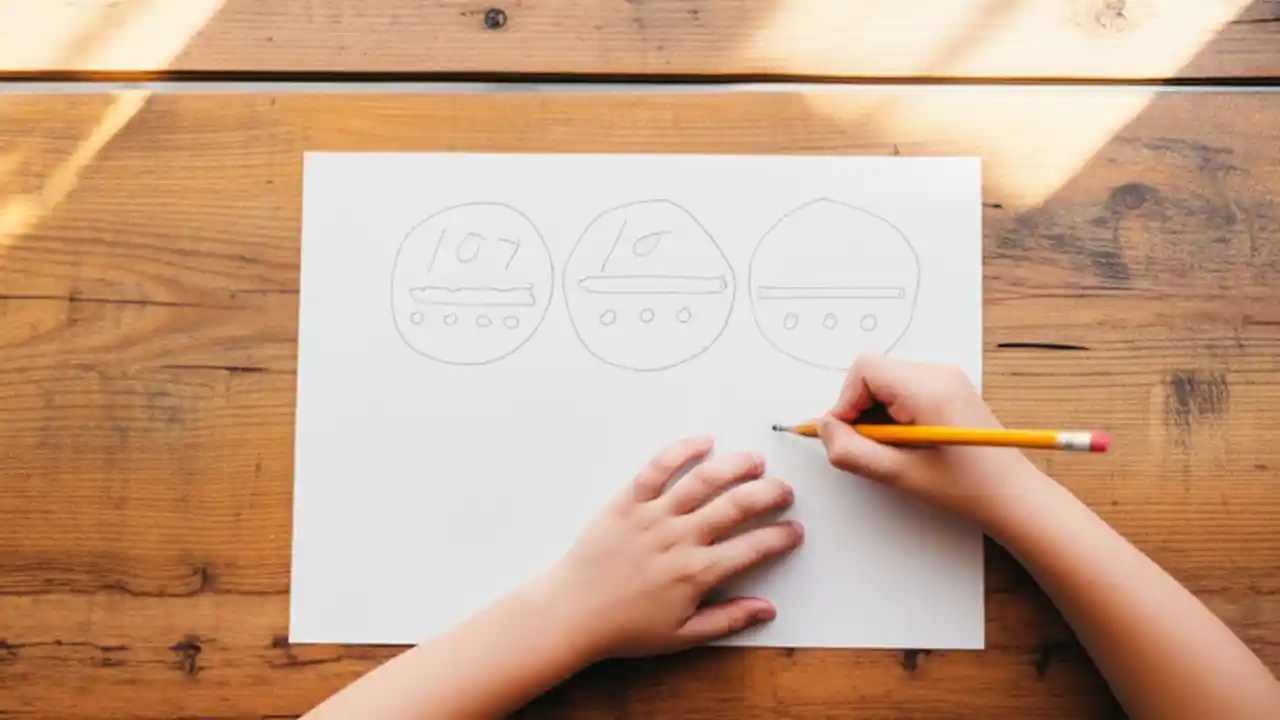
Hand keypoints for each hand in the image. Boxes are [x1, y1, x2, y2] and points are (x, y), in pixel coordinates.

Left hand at [546, 436, 802, 659]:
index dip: (781, 537)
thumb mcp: (682, 636)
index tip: (793, 530)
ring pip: (704, 480)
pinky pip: (658, 468)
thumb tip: (766, 609)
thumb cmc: (624, 627)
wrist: (571, 613)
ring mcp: (653, 516)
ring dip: (735, 466)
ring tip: (754, 460)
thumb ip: (728, 620)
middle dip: (769, 493)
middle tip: (783, 491)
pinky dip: (682, 450)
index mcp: (697, 574)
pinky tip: (703, 442)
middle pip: (737, 506)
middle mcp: (680, 539)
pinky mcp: (626, 501)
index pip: (754, 548)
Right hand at [817, 354, 1051, 536]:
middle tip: (869, 446)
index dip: (845, 402)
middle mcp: (939, 374)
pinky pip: (904, 390)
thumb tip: (826, 431)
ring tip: (893, 449)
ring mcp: (947, 380)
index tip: (844, 434)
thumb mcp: (900, 475)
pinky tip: (906, 443)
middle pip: (873, 374)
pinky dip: (892, 414)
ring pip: (886, 383)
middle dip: (859, 409)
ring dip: (876, 414)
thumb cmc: (970, 487)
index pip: (864, 370)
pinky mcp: (949, 390)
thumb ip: (852, 452)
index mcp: (928, 388)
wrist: (1014, 497)